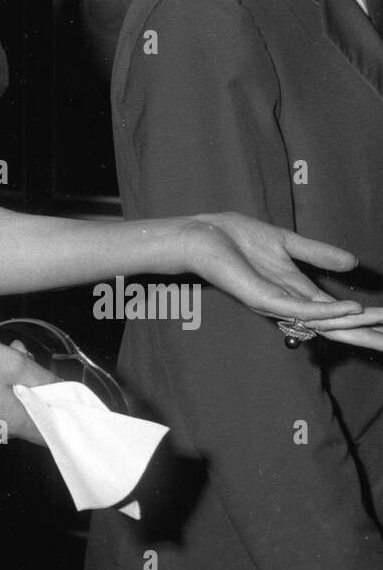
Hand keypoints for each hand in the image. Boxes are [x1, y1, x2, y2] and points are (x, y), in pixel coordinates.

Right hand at [0, 328, 54, 444]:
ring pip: (0, 408)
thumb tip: (62, 390)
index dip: (56, 416)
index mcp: (9, 424)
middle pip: (22, 413)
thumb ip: (41, 379)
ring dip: (5, 385)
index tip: (59, 398)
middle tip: (18, 354)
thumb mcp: (11, 361)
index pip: (46, 434)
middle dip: (26, 385)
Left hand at [183, 213, 382, 350]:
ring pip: (325, 321)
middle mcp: (289, 304)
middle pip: (336, 326)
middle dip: (367, 334)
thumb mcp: (288, 242)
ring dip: (357, 323)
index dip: (365, 320)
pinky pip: (302, 310)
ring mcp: (277, 304)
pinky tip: (352, 309)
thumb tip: (353, 261)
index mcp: (295, 292)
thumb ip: (318, 253)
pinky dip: (328, 312)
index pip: (338, 312)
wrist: (204, 234)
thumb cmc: (237, 238)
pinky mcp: (264, 299)